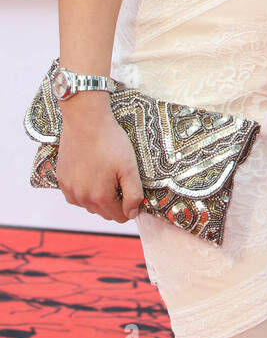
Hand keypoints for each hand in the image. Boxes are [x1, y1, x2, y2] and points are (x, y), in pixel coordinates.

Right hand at [56, 106, 144, 223]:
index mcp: (100, 198)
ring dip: (98, 196)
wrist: (85, 121)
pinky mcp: (61, 180)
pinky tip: (91, 172)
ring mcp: (69, 190)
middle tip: (119, 178)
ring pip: (89, 204)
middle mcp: (82, 199)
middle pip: (104, 212)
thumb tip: (132, 213)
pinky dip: (84, 189)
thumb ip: (133, 194)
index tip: (131, 188)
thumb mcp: (130, 167)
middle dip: (114, 201)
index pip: (120, 216)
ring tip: (105, 173)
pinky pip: (76, 194)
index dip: (129, 205)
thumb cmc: (110, 142)